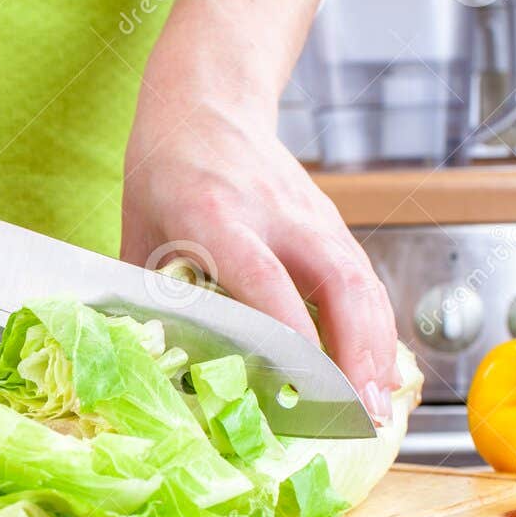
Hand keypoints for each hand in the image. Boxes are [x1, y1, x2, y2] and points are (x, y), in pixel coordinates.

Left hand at [122, 92, 400, 421]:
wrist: (205, 102)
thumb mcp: (139, 234)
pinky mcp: (331, 224)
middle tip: (362, 414)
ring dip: (376, 348)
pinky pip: (363, 280)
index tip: (306, 384)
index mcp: (215, 214)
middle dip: (356, 351)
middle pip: (336, 280)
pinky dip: (376, 329)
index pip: (264, 277)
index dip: (290, 332)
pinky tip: (376, 371)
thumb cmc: (165, 172)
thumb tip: (151, 371)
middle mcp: (276, 213)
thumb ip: (146, 301)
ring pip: (362, 283)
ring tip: (377, 408)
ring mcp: (312, 216)